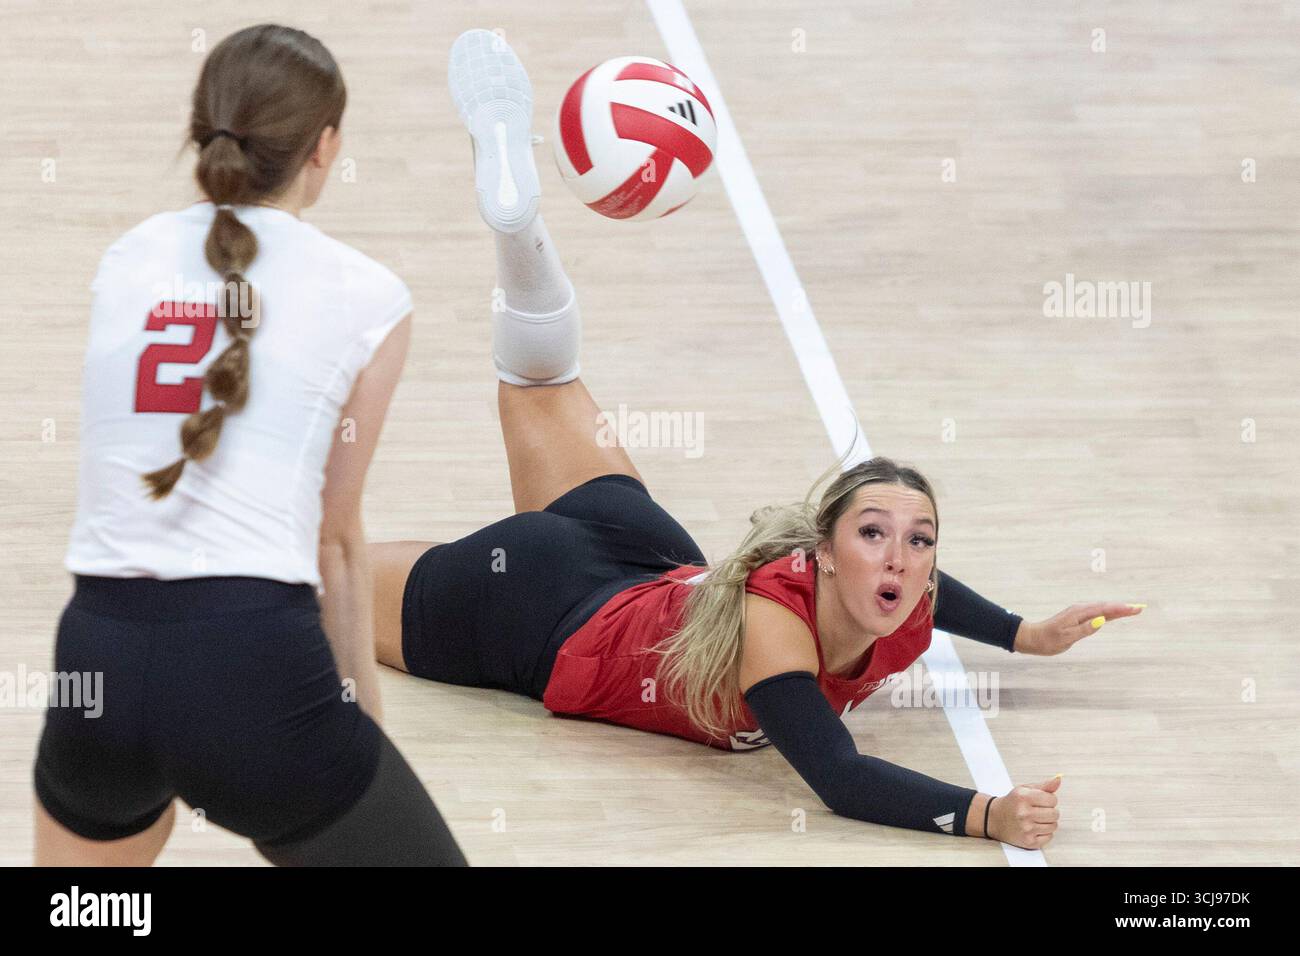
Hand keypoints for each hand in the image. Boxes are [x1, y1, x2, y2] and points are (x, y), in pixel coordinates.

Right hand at [986, 776, 1061, 848]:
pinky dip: (1044, 833)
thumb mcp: (1024, 790)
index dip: (1048, 800)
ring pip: (1053, 826)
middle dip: (1049, 811)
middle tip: (1038, 810)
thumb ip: (1044, 786)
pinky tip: (1034, 828)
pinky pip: (1049, 837)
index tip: (1040, 801)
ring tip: (1036, 819)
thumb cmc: (1012, 803)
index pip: (1053, 799)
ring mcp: (1026, 829)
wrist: (994, 819)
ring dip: (1048, 823)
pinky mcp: (1029, 841)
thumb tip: (1058, 779)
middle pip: (1055, 814)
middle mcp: (1024, 813)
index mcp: (1023, 797)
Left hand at [1014, 602, 1144, 655]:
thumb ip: (1085, 629)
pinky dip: (1107, 613)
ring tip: (1131, 609)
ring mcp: (1078, 613)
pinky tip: (1113, 614)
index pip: (1105, 610)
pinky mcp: (1076, 618)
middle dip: (1123, 607)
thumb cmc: (1048, 640)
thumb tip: (1102, 620)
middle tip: (1140, 608)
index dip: (1121, 609)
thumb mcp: (1067, 637)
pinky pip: (1095, 613)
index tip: (1136, 608)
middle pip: (1106, 607)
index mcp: (1079, 613)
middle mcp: (1080, 610)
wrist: (1032, 638)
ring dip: (1116, 609)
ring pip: (1101, 609)